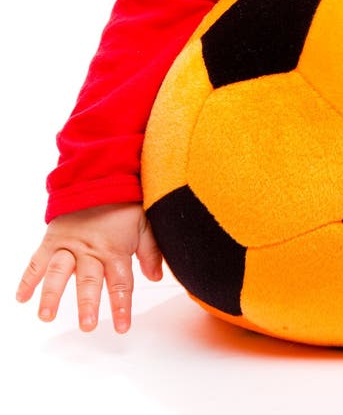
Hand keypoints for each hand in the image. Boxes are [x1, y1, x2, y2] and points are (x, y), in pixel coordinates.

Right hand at [16, 203, 162, 332]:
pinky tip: (21, 297)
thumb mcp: (145, 224)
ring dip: (52, 294)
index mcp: (115, 249)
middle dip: (88, 304)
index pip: (120, 284)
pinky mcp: (52, 239)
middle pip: (89, 280)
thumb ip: (151, 252)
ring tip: (47, 315)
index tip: (122, 327)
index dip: (121, 307)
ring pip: (59, 272)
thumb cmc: (124, 204)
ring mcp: (69, 245)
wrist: (100, 178)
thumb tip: (156, 277)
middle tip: (88, 325)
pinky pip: (37, 261)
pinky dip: (27, 279)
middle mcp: (91, 250)